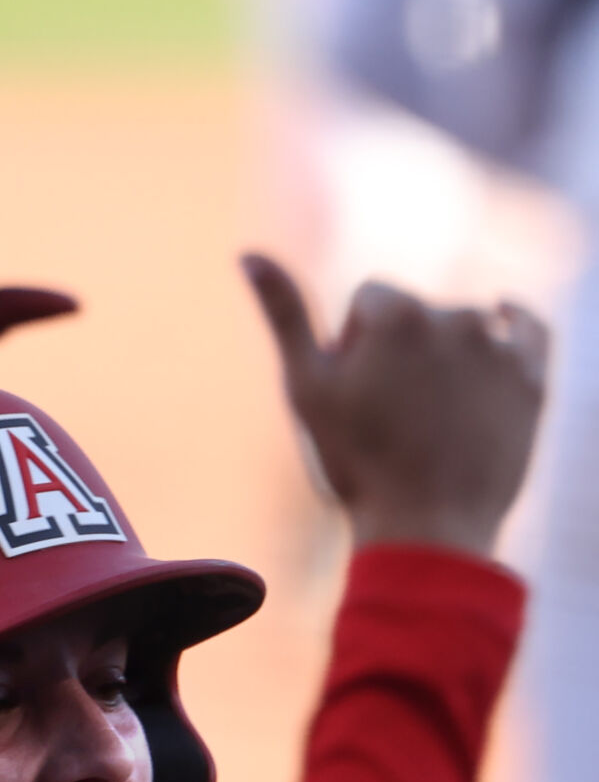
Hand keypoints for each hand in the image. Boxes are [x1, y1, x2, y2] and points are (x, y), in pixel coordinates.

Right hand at [242, 253, 549, 555]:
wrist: (427, 529)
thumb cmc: (357, 463)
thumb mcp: (306, 389)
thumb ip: (284, 314)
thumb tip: (248, 253)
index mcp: (395, 311)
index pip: (368, 303)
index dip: (353, 347)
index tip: (353, 393)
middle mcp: (454, 314)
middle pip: (415, 316)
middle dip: (400, 352)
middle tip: (391, 415)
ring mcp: (499, 345)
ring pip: (462, 329)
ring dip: (446, 356)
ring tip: (433, 418)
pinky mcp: (533, 376)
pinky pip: (528, 328)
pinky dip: (513, 328)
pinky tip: (499, 335)